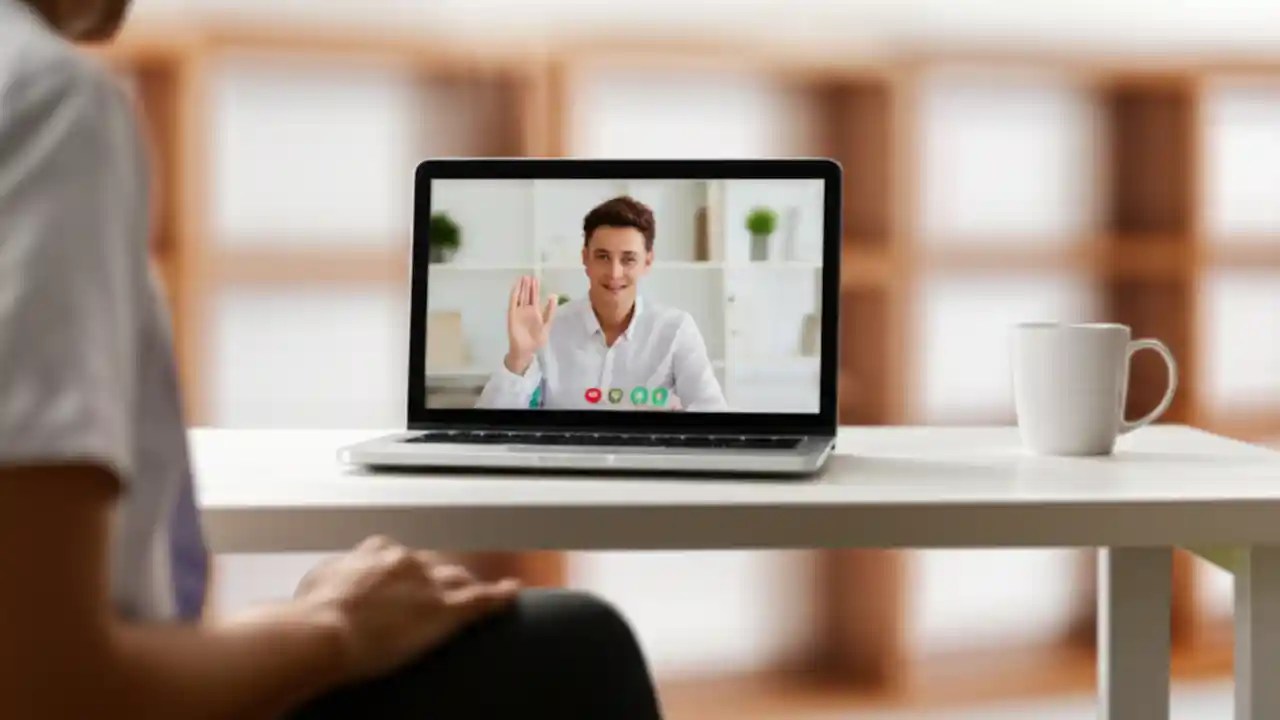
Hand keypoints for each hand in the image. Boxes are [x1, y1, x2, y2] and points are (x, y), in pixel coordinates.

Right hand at [294, 535, 518, 682]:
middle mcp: (406, 562)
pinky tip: (511, 594)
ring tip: (476, 594)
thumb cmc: (310, 614)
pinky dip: (500, 596)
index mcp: (375, 553)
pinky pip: (482, 600)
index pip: (398, 556)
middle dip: (432, 581)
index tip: (399, 581)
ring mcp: (428, 585)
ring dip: (465, 588)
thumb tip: (329, 585)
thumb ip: (334, 577)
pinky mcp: (444, 611)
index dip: (402, 571)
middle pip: (431, 568)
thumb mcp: (316, 584)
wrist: (322, 632)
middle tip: (427, 600)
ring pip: (458, 581)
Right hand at [505, 275, 556, 374]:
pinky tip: (516, 287)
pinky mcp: (512, 315)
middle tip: (528, 275)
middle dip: (528, 286)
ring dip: (521, 288)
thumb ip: (550, 311)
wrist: (526, 350)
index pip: (534, 297)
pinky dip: (514, 295)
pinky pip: (513, 303)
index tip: (535, 279)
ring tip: (522, 278)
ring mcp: (518, 312)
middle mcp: (526, 310)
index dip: (535, 288)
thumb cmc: (536, 340)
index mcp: (535, 312)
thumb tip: (553, 296)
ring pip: (520, 296)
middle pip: (526, 295)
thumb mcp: (547, 325)